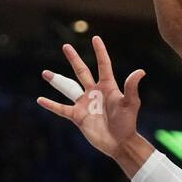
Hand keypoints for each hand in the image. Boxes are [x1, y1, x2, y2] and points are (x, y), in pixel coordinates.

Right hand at [37, 36, 143, 157]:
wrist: (120, 143)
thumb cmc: (127, 123)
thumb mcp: (130, 103)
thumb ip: (131, 87)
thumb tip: (140, 71)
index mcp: (108, 86)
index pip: (103, 65)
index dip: (100, 52)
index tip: (95, 38)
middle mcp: (94, 92)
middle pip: (81, 71)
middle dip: (74, 59)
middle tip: (66, 46)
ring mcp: (85, 103)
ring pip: (68, 88)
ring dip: (56, 80)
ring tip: (44, 72)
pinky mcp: (78, 116)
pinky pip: (62, 108)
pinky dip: (51, 105)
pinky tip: (40, 99)